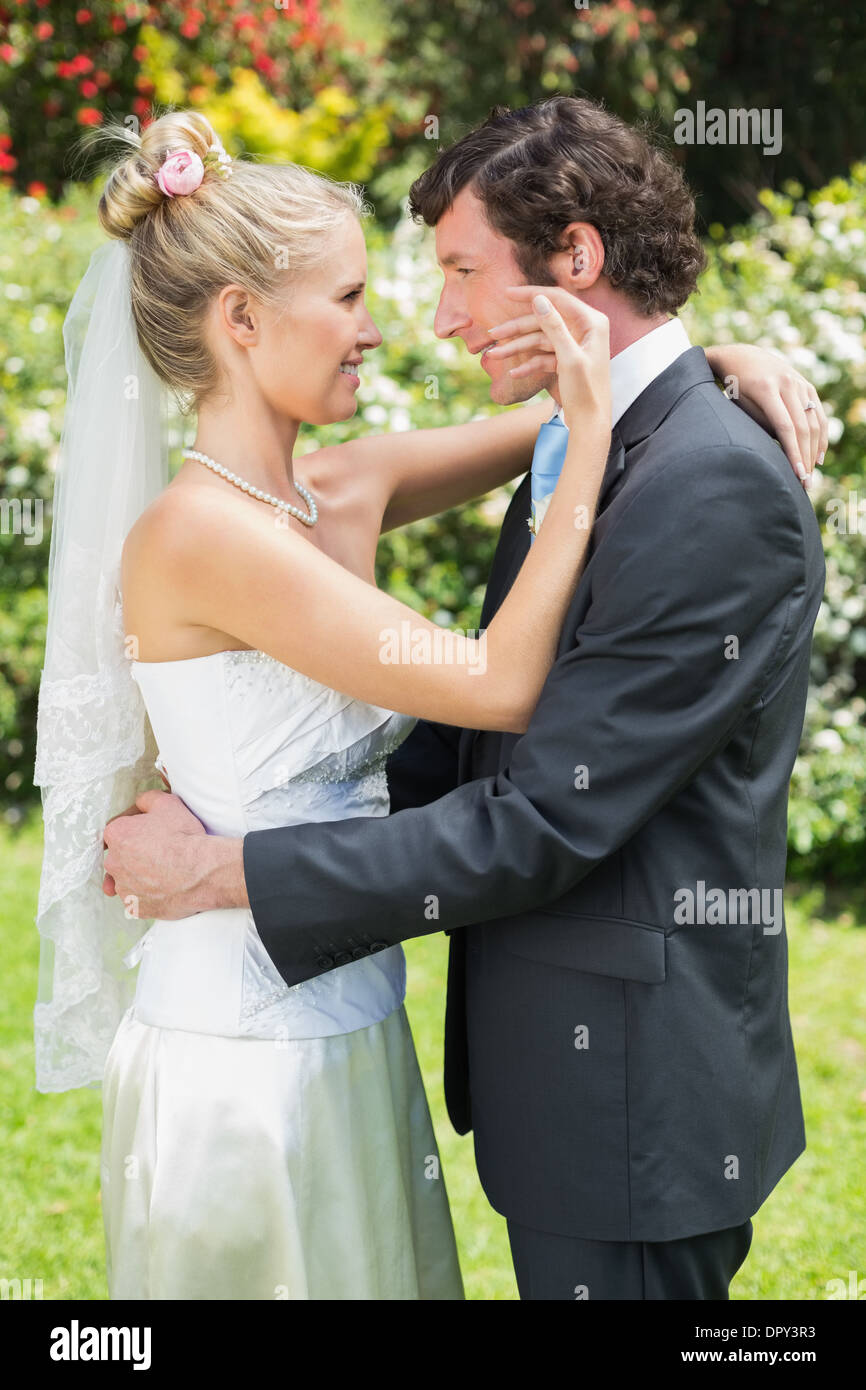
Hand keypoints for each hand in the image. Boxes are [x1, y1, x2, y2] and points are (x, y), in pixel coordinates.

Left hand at [103, 788, 210, 918]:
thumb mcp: (168, 804)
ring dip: (138, 877)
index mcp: (117, 835)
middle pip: (119, 857)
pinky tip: (163, 888)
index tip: (151, 834)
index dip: (136, 831)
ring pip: (126, 880)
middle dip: (134, 855)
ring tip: (162, 873)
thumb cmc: (184, 838)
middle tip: (158, 853)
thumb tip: (141, 803)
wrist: (202, 871)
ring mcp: (124, 888)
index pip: (119, 830)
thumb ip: (147, 799)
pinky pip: (137, 900)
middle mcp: (113, 863)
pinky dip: (147, 896)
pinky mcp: (136, 908)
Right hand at [486, 286, 610, 428]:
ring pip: (540, 339)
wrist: (591, 424)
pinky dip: (529, 364)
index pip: (557, 298)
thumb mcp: (569, 357)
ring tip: (494, 355)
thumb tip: (538, 299)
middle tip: (493, 332)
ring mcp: (575, 345)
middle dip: (517, 328)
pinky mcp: (567, 361)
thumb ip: (554, 326)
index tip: (507, 293)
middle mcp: (585, 330)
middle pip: (545, 321)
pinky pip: (544, 356)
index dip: (531, 294)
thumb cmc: (586, 392)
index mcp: (592, 322)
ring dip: (518, 348)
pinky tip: (514, 373)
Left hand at [705, 342, 827, 486]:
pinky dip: (821, 435)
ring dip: (815, 450)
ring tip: (811, 473)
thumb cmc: (734, 388)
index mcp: (766, 389)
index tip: (796, 474)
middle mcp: (787, 383)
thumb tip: (779, 453)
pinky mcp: (806, 384)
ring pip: (814, 421)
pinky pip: (818, 412)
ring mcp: (799, 382)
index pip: (785, 427)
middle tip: (805, 482)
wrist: (741, 356)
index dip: (793, 452)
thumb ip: (760, 425)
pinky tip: (818, 455)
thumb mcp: (739, 406)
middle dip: (805, 457)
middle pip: (802, 427)